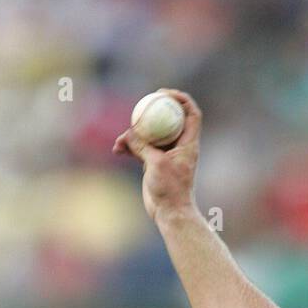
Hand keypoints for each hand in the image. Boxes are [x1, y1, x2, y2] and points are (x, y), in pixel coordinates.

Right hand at [113, 88, 201, 222]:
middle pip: (169, 118)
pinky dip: (129, 147)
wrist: (170, 213)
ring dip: (135, 133)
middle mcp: (179, 146)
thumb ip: (143, 145)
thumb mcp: (156, 164)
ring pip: (151, 133)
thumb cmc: (170, 190)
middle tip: (141, 103)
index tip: (163, 94)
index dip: (180, 99)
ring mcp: (166, 154)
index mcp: (188, 143)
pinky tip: (117, 150)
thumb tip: (129, 132)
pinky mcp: (154, 163)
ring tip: (121, 140)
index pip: (190, 114)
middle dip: (154, 109)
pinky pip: (140, 148)